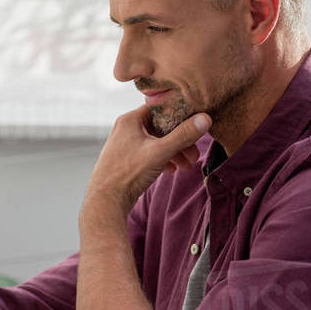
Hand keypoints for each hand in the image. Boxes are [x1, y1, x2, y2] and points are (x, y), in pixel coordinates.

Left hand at [83, 107, 210, 216]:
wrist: (106, 201)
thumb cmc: (129, 173)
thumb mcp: (160, 152)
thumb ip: (183, 135)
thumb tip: (205, 118)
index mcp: (130, 120)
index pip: (160, 108)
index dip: (179, 116)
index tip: (195, 127)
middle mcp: (126, 128)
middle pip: (160, 127)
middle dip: (180, 141)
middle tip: (194, 154)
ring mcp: (125, 144)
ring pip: (156, 142)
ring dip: (174, 152)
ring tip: (187, 166)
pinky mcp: (127, 159)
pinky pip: (149, 153)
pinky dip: (162, 159)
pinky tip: (172, 170)